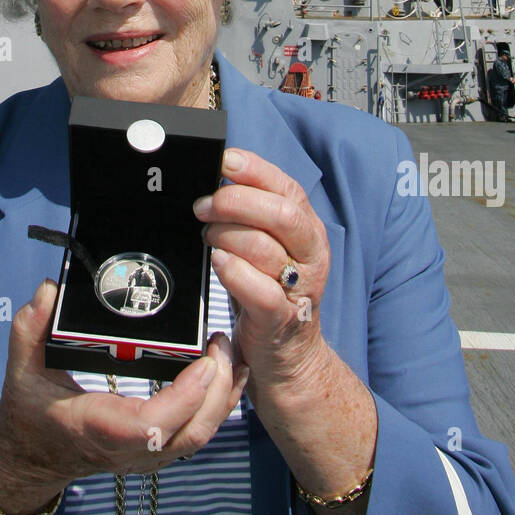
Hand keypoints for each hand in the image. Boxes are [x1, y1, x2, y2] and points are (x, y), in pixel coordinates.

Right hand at [0, 280, 247, 514]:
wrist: (32, 458)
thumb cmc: (30, 411)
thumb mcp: (22, 368)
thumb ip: (30, 329)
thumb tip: (49, 292)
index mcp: (97, 428)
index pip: (150, 428)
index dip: (183, 399)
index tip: (202, 362)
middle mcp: (129, 449)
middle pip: (190, 433)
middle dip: (218, 389)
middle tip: (222, 341)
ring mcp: (147, 454)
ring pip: (201, 435)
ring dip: (224, 394)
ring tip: (228, 348)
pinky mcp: (158, 449)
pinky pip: (198, 431)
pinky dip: (220, 402)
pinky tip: (229, 371)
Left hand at [194, 147, 331, 394]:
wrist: (288, 352)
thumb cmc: (268, 287)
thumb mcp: (267, 244)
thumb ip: (250, 213)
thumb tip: (215, 179)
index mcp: (307, 227)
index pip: (286, 187)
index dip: (254, 170)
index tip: (224, 161)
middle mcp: (310, 252)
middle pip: (280, 213)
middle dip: (235, 202)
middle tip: (204, 206)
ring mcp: (299, 287)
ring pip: (266, 248)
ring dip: (226, 236)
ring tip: (207, 238)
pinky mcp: (281, 318)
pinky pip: (261, 291)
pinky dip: (235, 272)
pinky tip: (219, 263)